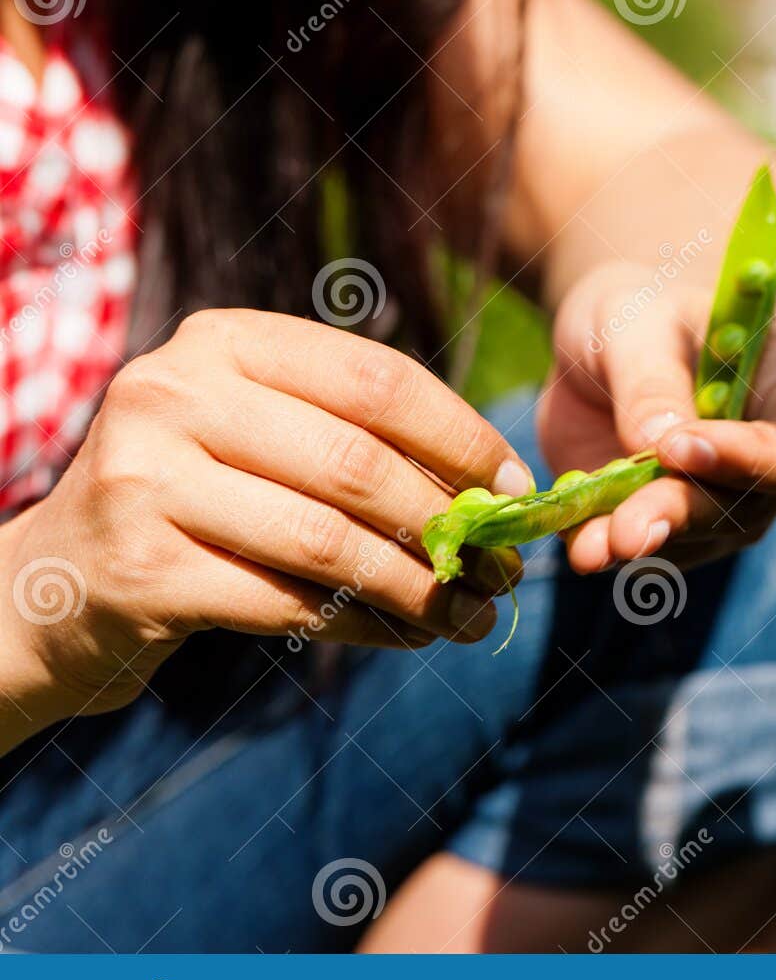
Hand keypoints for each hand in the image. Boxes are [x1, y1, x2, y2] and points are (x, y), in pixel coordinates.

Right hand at [0, 309, 528, 726]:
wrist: (55, 585)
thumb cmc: (191, 500)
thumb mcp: (257, 436)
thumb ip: (354, 439)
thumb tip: (497, 489)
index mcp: (220, 342)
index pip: (374, 379)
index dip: (460, 436)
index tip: (516, 485)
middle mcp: (174, 394)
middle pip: (358, 463)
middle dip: (450, 523)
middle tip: (506, 566)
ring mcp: (148, 481)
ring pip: (330, 540)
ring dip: (421, 586)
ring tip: (475, 614)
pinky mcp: (143, 571)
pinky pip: (291, 604)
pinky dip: (368, 626)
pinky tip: (411, 637)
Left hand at [540, 263, 775, 571]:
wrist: (604, 348)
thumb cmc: (641, 316)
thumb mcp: (638, 324)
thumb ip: (650, 380)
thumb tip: (656, 445)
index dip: (750, 461)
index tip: (679, 450)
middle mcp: (773, 462)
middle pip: (747, 507)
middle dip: (681, 515)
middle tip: (627, 529)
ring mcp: (727, 503)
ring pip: (698, 538)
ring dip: (643, 542)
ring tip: (590, 548)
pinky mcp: (676, 528)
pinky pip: (650, 549)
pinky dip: (611, 549)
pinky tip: (579, 545)